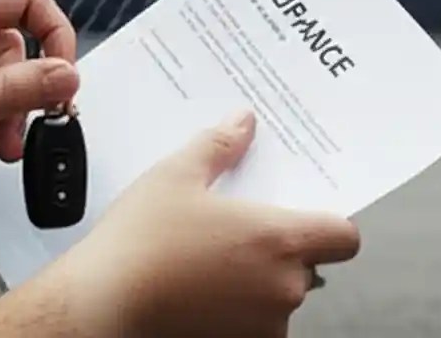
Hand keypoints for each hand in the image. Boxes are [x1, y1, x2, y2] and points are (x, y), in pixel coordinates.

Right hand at [33, 110, 359, 337]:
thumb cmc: (137, 247)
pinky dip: (235, 312)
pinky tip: (197, 292)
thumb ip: (219, 145)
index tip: (307, 217)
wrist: (96, 309)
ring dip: (256, 284)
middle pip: (307, 266)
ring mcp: (262, 326)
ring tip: (209, 264)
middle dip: (279, 251)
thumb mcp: (175, 176)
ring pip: (278, 299)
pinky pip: (252, 325)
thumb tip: (243, 122)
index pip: (344, 237)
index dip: (331, 225)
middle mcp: (283, 288)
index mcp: (280, 241)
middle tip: (238, 234)